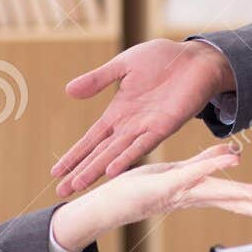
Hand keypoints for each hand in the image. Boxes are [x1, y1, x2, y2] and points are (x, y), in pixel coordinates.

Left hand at [50, 142, 251, 251]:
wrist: (104, 202)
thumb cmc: (139, 187)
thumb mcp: (177, 170)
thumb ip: (205, 162)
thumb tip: (231, 152)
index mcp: (199, 193)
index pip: (237, 200)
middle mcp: (193, 195)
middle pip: (235, 202)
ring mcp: (179, 190)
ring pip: (219, 191)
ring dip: (244, 192)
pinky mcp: (163, 182)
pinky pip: (191, 171)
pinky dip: (212, 164)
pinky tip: (233, 158)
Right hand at [53, 38, 235, 195]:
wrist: (195, 59)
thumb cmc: (162, 60)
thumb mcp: (123, 65)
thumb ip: (98, 79)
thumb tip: (68, 91)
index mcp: (118, 113)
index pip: (91, 139)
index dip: (74, 155)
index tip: (56, 173)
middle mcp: (129, 126)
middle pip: (99, 153)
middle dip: (80, 172)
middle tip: (61, 192)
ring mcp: (146, 129)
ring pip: (116, 154)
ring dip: (97, 170)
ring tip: (79, 186)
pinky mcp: (164, 126)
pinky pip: (142, 145)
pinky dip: (126, 158)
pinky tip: (111, 171)